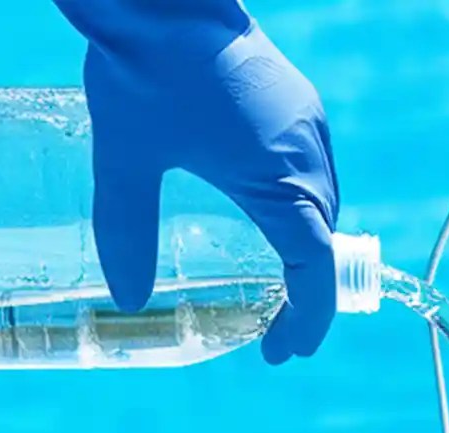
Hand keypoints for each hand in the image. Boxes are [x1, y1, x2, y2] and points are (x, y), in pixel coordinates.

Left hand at [54, 0, 339, 362]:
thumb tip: (127, 296)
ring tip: (275, 284)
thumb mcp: (126, 155)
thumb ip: (125, 228)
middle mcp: (307, 152)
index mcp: (279, 175)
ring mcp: (308, 125)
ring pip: (322, 205)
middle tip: (273, 330)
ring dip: (306, 248)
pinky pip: (313, 172)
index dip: (305, 317)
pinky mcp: (298, 105)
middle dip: (306, 290)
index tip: (282, 351)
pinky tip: (266, 214)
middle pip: (323, 239)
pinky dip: (300, 209)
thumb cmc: (144, 65)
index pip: (313, 266)